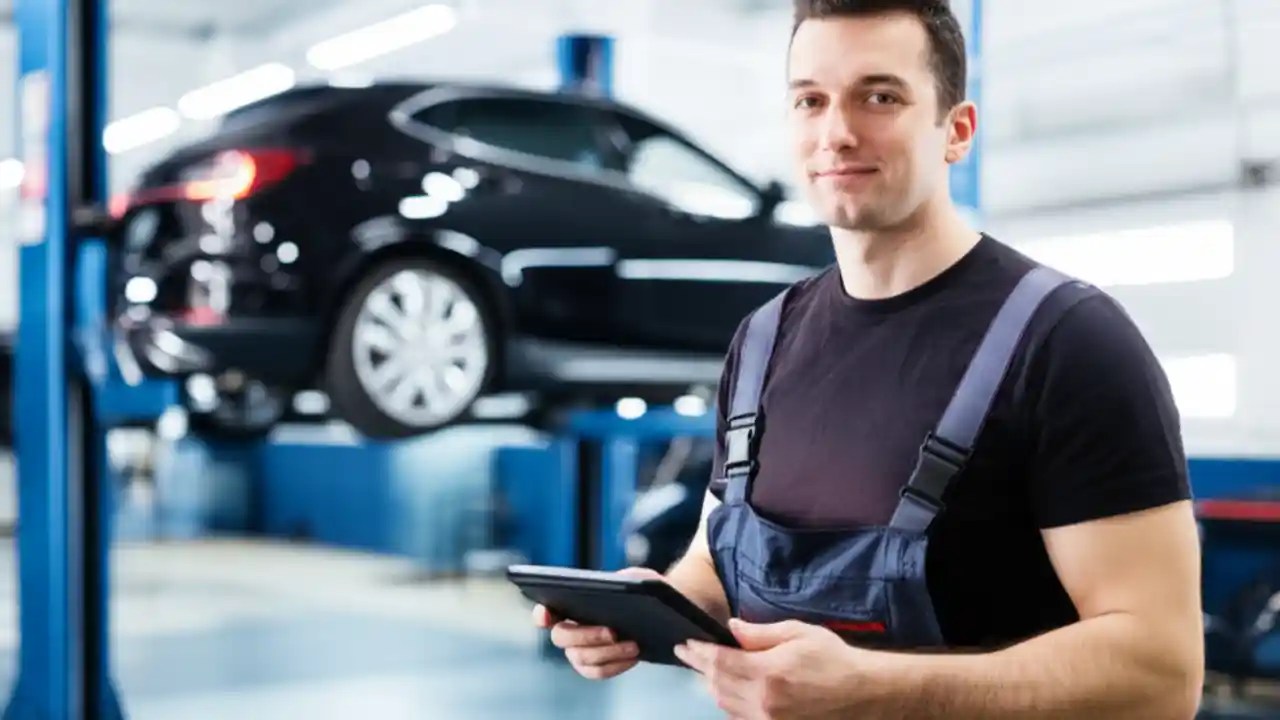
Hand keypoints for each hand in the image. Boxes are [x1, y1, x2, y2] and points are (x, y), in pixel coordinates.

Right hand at [531, 566, 664, 679]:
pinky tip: (633, 657)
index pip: (545, 610)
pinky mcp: (591, 668)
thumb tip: (621, 582)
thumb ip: (630, 577)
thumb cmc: (639, 595)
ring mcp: (576, 651)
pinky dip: (615, 665)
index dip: (541, 614)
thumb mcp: (638, 580)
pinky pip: (597, 672)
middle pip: (561, 637)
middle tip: (612, 632)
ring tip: (633, 645)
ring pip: (580, 657)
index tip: (547, 615)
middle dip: (586, 635)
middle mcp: (566, 630)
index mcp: (568, 604)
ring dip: (608, 652)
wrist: (653, 620)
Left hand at [674, 618, 868, 718]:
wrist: (862, 693)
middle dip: (700, 668)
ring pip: (724, 705)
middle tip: (688, 654)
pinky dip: (729, 704)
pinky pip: (740, 718)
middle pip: (717, 685)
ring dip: (712, 686)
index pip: (719, 662)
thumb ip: (759, 633)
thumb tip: (731, 628)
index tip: (685, 644)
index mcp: (767, 673)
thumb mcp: (797, 634)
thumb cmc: (832, 658)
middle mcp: (763, 701)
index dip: (698, 652)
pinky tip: (728, 691)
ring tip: (706, 670)